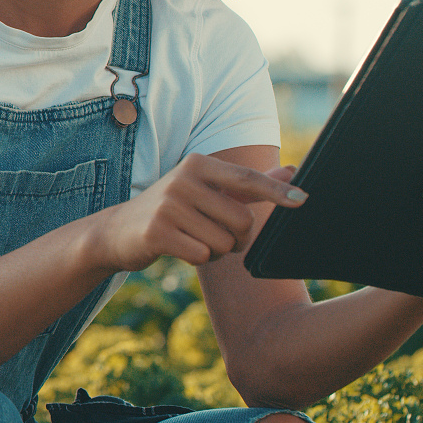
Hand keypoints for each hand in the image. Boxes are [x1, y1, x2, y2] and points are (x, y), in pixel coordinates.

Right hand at [87, 152, 306, 272]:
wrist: (119, 231)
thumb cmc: (173, 209)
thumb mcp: (207, 190)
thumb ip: (249, 183)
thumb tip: (292, 170)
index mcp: (198, 164)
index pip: (247, 179)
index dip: (277, 191)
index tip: (303, 200)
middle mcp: (183, 179)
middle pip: (242, 220)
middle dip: (239, 238)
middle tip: (219, 236)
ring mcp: (168, 205)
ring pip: (224, 242)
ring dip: (218, 251)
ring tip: (195, 241)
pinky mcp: (157, 232)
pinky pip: (202, 255)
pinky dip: (199, 258)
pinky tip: (181, 249)